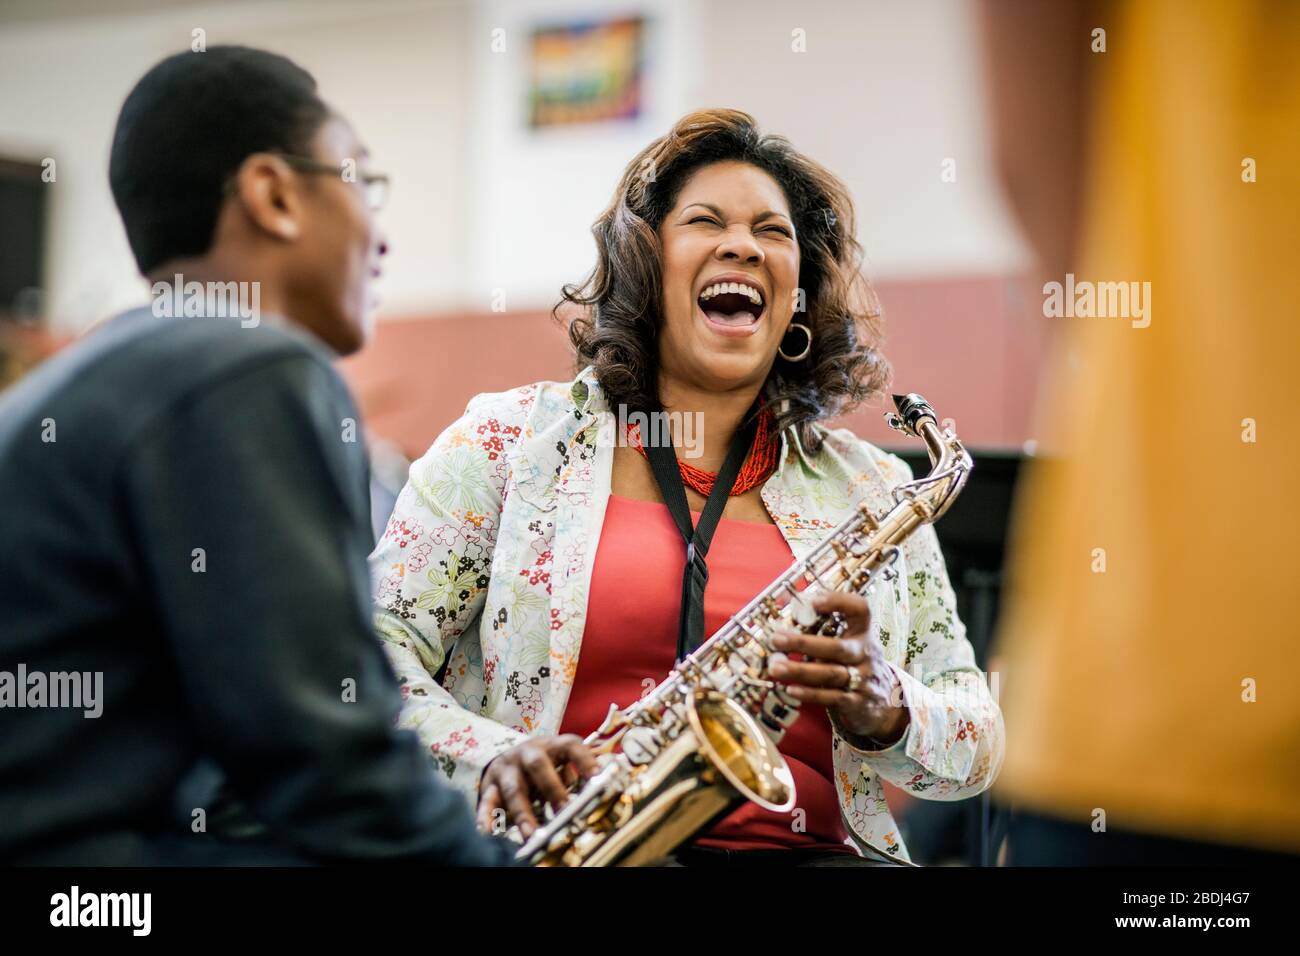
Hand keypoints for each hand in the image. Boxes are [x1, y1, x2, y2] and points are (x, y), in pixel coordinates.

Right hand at [476, 734, 597, 838]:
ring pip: (513, 788)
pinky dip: (486, 817)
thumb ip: (572, 775)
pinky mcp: (489, 786)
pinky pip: (487, 802)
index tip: (596, 778)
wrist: (505, 761)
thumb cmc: (540, 768)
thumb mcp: (557, 764)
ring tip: (531, 834)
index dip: (584, 759)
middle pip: (538, 764)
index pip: (570, 745)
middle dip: (552, 787)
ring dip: (523, 812)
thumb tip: (595, 791)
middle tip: (564, 809)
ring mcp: (507, 769)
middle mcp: (527, 753)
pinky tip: (487, 832)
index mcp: (550, 746)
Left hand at [768, 591, 909, 747]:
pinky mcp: (855, 702)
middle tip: (776, 639)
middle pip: (837, 647)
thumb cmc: (855, 663)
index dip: (839, 602)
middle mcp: (865, 654)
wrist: (885, 701)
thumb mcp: (851, 643)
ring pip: (830, 673)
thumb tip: (784, 624)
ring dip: (799, 670)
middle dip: (804, 643)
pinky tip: (790, 689)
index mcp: (863, 632)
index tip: (813, 601)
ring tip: (775, 667)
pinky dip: (809, 693)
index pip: (860, 610)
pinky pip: (830, 697)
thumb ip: (825, 632)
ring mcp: (862, 678)